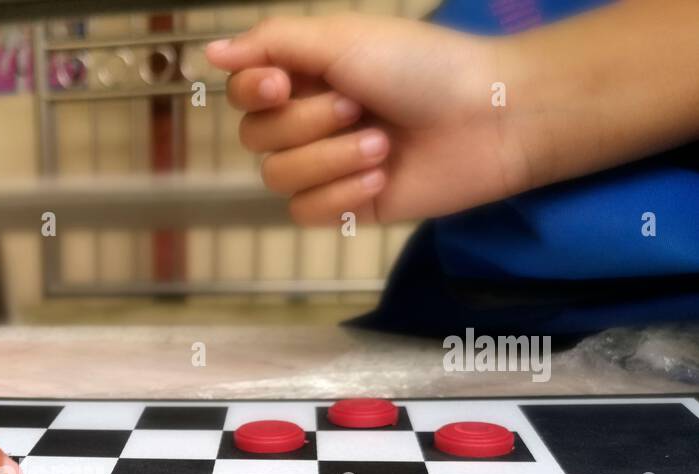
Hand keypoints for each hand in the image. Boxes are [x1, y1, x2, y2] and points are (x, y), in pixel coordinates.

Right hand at [208, 14, 528, 224]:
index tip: (283, 82)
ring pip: (278, 178)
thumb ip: (272, 42)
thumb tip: (211, 51)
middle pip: (255, 138)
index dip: (254, 92)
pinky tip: (381, 179)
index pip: (243, 93)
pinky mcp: (345, 207)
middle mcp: (308, 120)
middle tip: (357, 107)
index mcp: (305, 76)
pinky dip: (342, 195)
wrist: (487, 119)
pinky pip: (306, 212)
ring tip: (381, 145)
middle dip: (307, 124)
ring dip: (331, 159)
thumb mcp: (342, 37)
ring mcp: (325, 167)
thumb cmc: (422, 67)